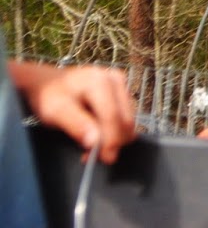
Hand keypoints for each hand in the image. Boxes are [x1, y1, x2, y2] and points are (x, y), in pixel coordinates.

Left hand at [10, 62, 136, 163]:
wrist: (48, 83)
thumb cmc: (49, 96)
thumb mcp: (55, 111)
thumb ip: (76, 125)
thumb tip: (96, 142)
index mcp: (100, 82)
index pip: (112, 115)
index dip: (111, 139)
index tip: (107, 158)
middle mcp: (116, 80)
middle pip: (125, 118)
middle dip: (114, 141)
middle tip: (93, 156)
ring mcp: (121, 85)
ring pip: (127, 119)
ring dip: (114, 138)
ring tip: (92, 148)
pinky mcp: (121, 92)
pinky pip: (124, 116)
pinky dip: (114, 131)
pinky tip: (98, 137)